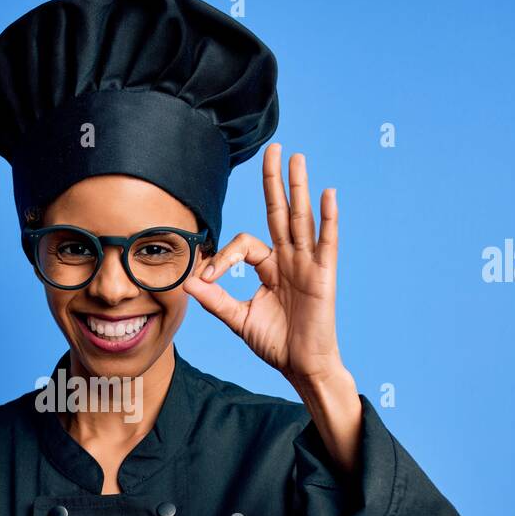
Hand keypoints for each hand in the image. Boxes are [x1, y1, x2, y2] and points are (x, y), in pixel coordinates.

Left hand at [184, 143, 344, 387]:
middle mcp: (289, 260)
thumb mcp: (239, 319)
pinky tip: (326, 194)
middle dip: (274, 182)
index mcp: (270, 268)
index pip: (245, 244)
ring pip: (301, 219)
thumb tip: (187, 281)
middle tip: (273, 149)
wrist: (302, 366)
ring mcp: (308, 265)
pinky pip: (326, 242)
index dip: (223, 256)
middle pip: (280, 213)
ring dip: (298, 188)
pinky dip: (327, 218)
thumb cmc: (276, 343)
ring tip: (297, 158)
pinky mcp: (323, 275)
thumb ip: (215, 299)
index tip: (207, 277)